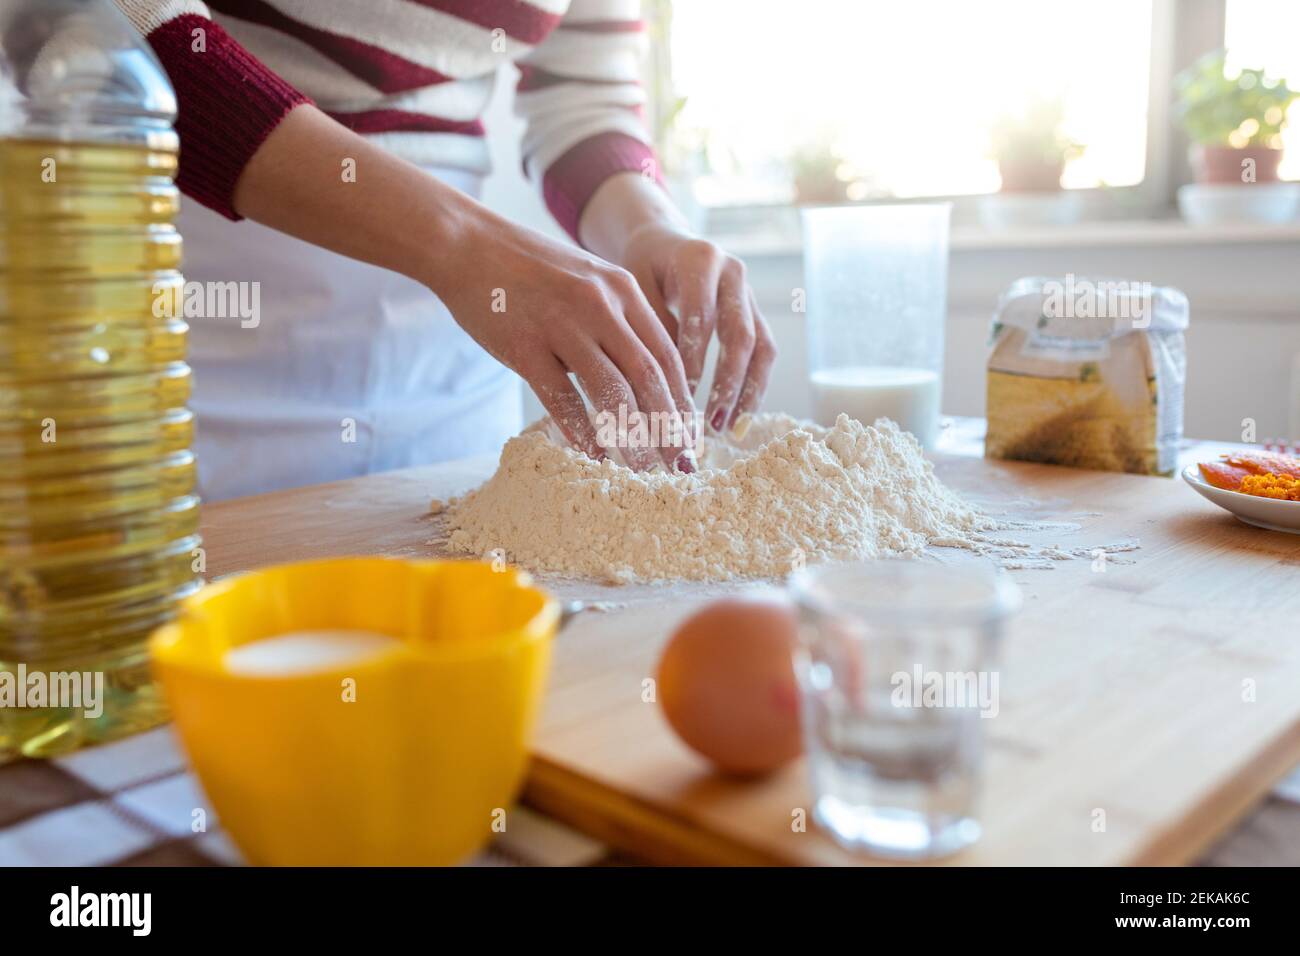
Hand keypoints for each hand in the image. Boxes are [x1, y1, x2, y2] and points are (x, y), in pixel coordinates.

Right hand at [430, 209, 696, 471]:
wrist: (467, 242)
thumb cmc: (528, 269)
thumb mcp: (588, 280)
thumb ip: (618, 318)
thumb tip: (644, 375)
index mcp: (623, 290)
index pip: (667, 355)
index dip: (683, 401)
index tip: (689, 436)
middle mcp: (600, 305)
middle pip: (650, 376)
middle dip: (669, 427)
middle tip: (680, 464)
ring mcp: (562, 324)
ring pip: (613, 391)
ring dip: (632, 438)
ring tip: (642, 471)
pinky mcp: (525, 345)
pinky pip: (561, 397)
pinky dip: (582, 430)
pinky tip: (592, 455)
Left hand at [616, 222, 775, 435]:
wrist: (663, 242)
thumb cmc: (641, 268)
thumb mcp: (633, 286)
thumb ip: (648, 326)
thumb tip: (657, 385)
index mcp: (700, 260)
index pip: (701, 319)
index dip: (693, 363)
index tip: (679, 401)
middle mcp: (733, 273)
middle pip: (740, 335)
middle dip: (727, 385)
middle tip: (711, 425)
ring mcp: (750, 292)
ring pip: (762, 347)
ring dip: (748, 392)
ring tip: (729, 431)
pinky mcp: (756, 311)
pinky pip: (765, 352)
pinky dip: (754, 387)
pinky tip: (737, 419)